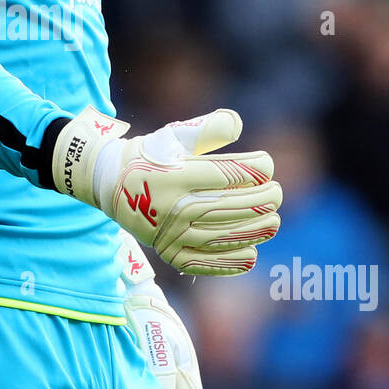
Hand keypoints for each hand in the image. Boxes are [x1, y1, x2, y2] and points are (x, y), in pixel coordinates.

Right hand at [54, 106, 281, 275]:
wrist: (110, 184)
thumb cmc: (150, 155)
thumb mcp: (173, 134)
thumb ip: (207, 129)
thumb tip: (237, 125)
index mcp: (175, 174)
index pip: (227, 174)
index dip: (255, 169)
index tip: (266, 165)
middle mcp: (171, 206)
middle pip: (229, 206)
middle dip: (262, 200)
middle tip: (277, 194)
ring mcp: (169, 234)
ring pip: (222, 235)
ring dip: (254, 230)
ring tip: (274, 221)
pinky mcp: (168, 252)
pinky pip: (204, 262)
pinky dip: (230, 261)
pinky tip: (252, 253)